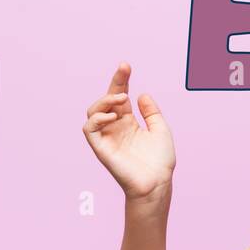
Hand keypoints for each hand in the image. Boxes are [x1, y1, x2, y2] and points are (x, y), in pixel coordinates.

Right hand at [82, 62, 175, 199]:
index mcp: (129, 122)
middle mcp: (116, 127)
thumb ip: (151, 112)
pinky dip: (97, 118)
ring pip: (93, 112)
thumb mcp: (160, 130)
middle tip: (124, 71)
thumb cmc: (160, 162)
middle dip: (114, 83)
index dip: (121, 80)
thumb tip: (141, 94)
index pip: (120, 96)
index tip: (126, 66)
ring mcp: (107, 137)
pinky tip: (112, 116)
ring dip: (105, 101)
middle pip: (106, 100)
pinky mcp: (101, 148)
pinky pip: (89, 129)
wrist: (157, 183)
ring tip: (122, 100)